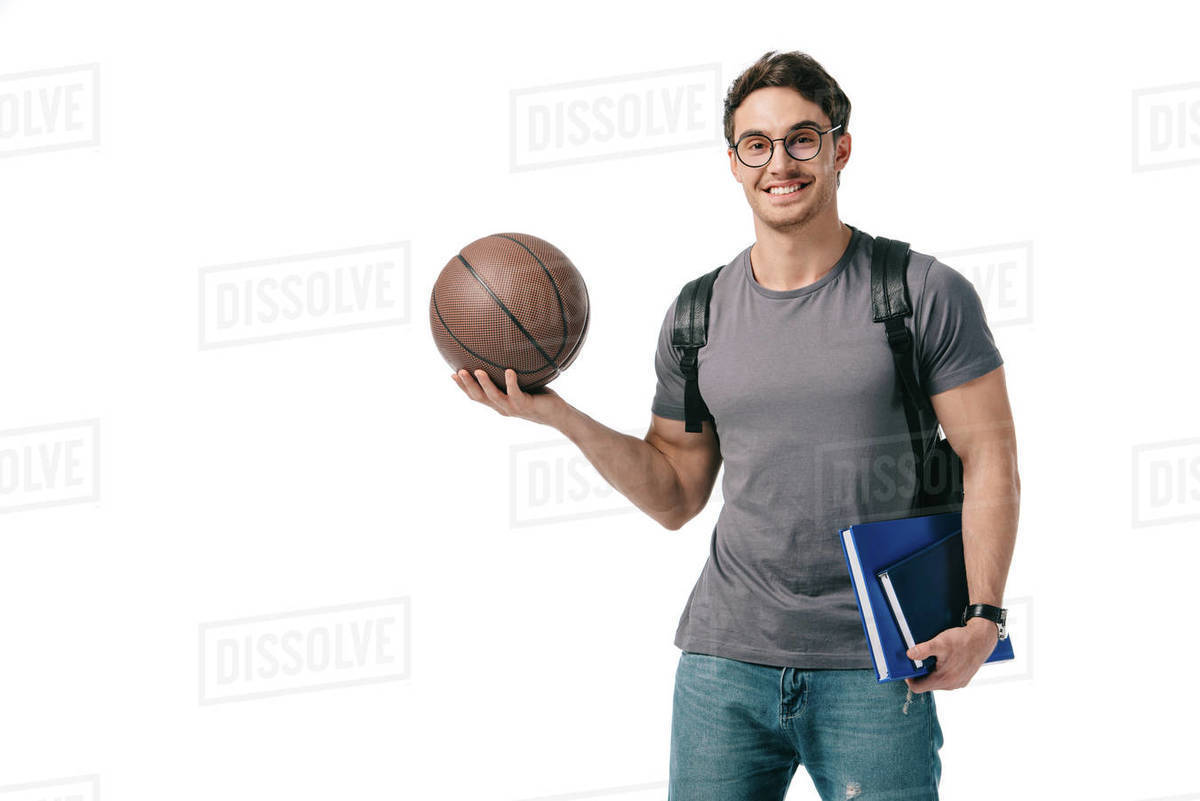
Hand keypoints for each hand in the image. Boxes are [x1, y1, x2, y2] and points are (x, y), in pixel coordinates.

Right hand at [452, 368, 566, 427]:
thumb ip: (510, 376)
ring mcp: (513, 408)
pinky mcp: (525, 405)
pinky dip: (511, 382)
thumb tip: (505, 355)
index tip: (452, 374)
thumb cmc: (539, 397)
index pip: (476, 396)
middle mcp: (502, 407)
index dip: (462, 387)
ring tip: (477, 370)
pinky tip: (509, 371)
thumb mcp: (521, 385)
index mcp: (498, 403)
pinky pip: (516, 393)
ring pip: (494, 397)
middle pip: (479, 398)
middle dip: (467, 385)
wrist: (556, 414)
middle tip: (458, 371)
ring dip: (484, 384)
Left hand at [904, 617, 998, 692]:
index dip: (909, 679)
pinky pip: (947, 680)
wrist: (982, 639)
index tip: (907, 669)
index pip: (918, 687)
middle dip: (921, 674)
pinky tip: (943, 660)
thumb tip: (909, 655)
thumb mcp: (940, 642)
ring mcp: (958, 683)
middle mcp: (951, 685)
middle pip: (927, 685)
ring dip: (931, 673)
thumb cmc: (962, 641)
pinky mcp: (963, 680)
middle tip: (919, 660)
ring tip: (933, 658)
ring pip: (937, 683)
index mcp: (943, 679)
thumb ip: (923, 650)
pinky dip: (942, 672)